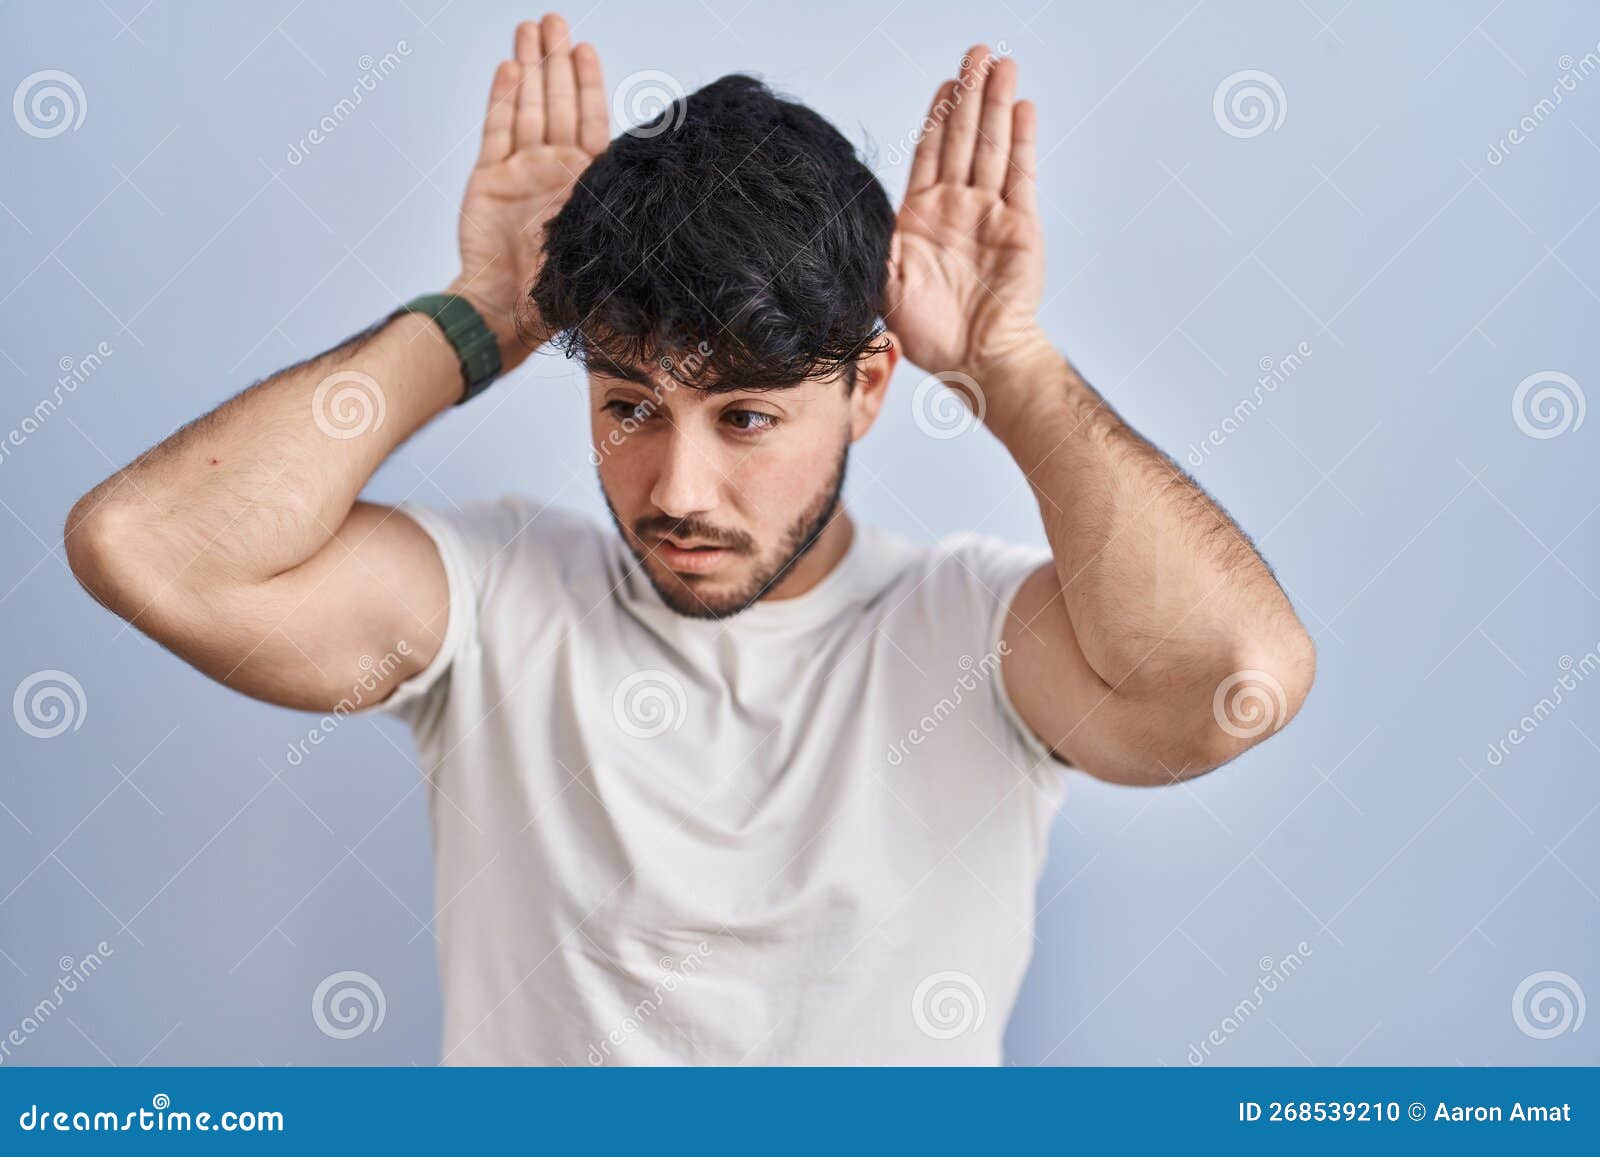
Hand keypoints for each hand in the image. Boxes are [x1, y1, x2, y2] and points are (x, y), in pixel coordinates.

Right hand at [450, 15, 607, 370]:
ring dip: (530, 67)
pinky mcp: (489, 177)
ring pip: (527, 107)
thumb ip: (615, 208)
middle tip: (554, 20)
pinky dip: (503, 99)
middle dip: (556, 61)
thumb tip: (661, 179)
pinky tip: (510, 68)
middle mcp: (554, 170)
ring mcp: (521, 171)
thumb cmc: (559, 290)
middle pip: (557, 104)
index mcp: (586, 184)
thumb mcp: (602, 245)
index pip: (590, 122)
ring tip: (530, 28)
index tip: (586, 50)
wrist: (507, 310)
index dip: (587, 84)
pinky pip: (498, 130)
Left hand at [885, 46, 1048, 380]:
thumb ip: (877, 243)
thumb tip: (856, 209)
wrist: (975, 358)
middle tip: (977, 52)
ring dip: (996, 105)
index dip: (938, 115)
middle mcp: (957, 208)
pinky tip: (1022, 108)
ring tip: (1001, 65)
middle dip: (970, 94)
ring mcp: (990, 213)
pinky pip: (1021, 174)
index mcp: (922, 218)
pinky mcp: (1019, 225)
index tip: (944, 82)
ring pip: (992, 146)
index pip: (930, 152)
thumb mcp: (884, 284)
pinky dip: (1022, 140)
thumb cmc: (928, 331)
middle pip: (963, 137)